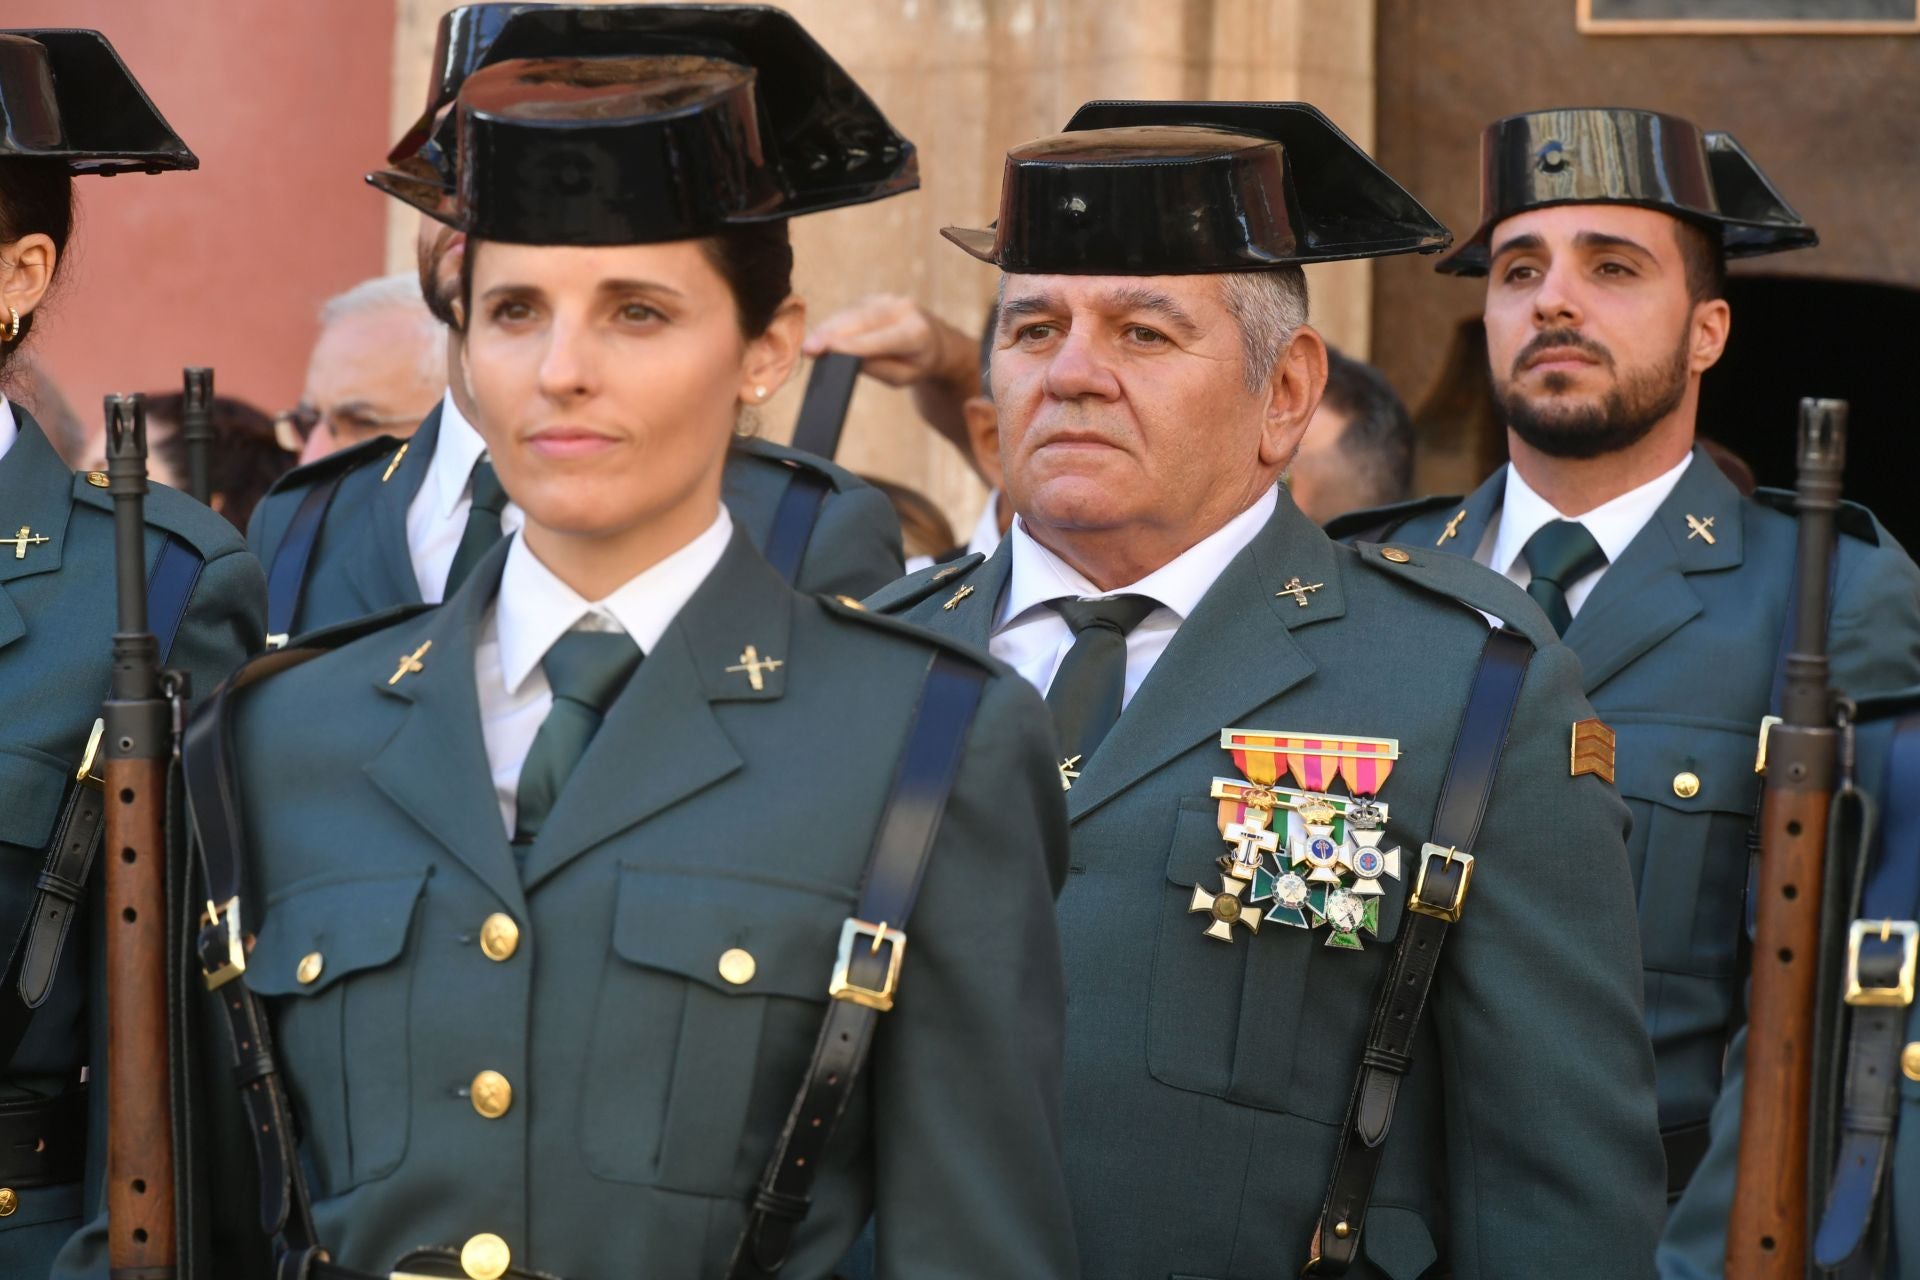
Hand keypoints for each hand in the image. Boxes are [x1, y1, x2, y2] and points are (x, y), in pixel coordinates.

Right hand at [803, 294, 976, 391]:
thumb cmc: (917, 364)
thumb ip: (877, 368)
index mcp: (916, 332)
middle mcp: (903, 309)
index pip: (878, 339)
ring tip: (809, 347)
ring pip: (850, 314)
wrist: (936, 342)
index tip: (826, 349)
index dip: (850, 344)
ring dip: (827, 328)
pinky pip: (849, 312)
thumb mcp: (902, 377)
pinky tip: (821, 337)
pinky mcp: (873, 297)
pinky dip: (834, 324)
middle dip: (831, 334)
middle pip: (860, 321)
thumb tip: (846, 356)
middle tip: (807, 349)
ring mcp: (887, 299)